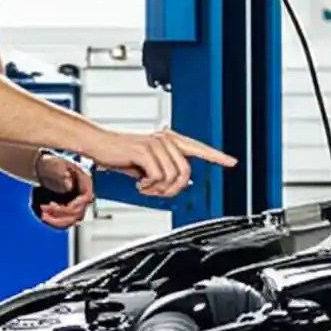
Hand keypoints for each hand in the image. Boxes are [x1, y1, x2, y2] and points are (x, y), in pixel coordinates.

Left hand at [34, 153, 94, 228]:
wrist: (45, 169)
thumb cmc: (51, 164)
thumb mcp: (56, 164)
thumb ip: (61, 172)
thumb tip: (68, 184)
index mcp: (85, 182)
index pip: (86, 199)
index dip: (72, 206)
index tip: (54, 205)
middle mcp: (84, 195)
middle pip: (78, 213)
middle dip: (60, 213)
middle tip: (44, 208)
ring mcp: (77, 204)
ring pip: (72, 220)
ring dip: (57, 220)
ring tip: (43, 215)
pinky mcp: (69, 210)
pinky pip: (65, 222)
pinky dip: (54, 222)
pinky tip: (44, 217)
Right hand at [87, 129, 236, 197]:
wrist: (98, 144)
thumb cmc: (120, 155)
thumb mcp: (146, 164)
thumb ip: (165, 170)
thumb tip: (180, 184)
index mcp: (169, 140)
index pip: (198, 147)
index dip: (216, 156)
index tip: (232, 162)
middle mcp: (165, 139)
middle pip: (186, 171)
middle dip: (173, 189)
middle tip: (156, 191)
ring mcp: (156, 143)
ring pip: (173, 176)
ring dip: (159, 189)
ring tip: (146, 186)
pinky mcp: (145, 149)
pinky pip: (158, 176)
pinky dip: (149, 186)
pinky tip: (139, 183)